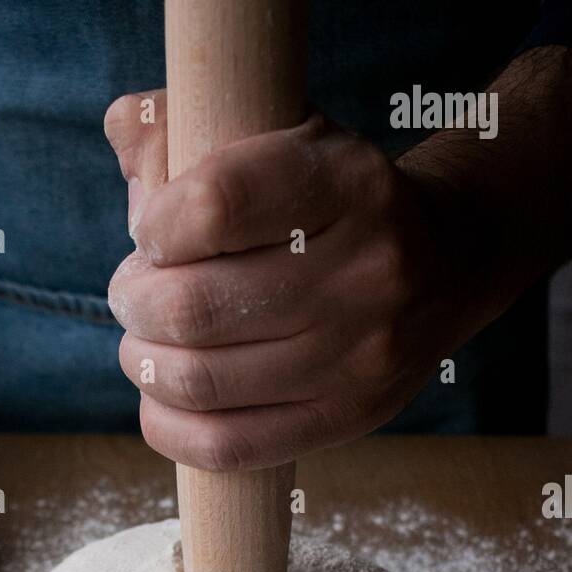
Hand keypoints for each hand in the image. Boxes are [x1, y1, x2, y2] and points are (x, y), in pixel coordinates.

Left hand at [105, 92, 486, 470]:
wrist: (448, 265)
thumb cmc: (330, 199)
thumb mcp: (282, 134)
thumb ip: (192, 125)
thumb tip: (124, 132)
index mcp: (346, 181)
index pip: (214, 206)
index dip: (155, 226)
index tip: (150, 233)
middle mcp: (365, 271)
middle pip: (194, 307)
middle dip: (135, 303)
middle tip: (133, 294)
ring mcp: (360, 355)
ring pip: (201, 380)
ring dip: (144, 363)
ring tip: (145, 343)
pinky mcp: (348, 417)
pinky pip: (228, 446)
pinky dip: (168, 426)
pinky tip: (160, 400)